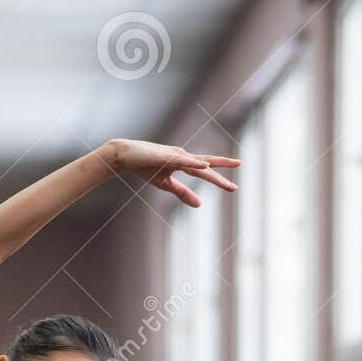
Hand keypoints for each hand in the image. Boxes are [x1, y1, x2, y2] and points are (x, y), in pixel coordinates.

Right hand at [104, 138, 238, 204]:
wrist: (126, 156)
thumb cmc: (145, 167)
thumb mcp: (166, 184)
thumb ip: (183, 194)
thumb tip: (200, 205)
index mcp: (184, 163)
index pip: (205, 172)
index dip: (219, 179)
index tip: (232, 187)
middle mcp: (183, 156)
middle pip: (206, 166)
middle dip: (222, 175)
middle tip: (235, 186)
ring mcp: (175, 155)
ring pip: (197, 164)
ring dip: (212, 169)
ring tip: (226, 174)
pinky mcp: (165, 157)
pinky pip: (183, 161)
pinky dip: (194, 164)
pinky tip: (204, 166)